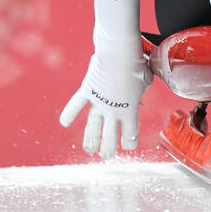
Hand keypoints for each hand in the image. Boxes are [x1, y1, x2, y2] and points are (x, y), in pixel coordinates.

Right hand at [60, 34, 152, 158]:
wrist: (119, 55)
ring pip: (93, 127)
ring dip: (90, 140)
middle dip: (108, 149)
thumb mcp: (146, 79)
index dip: (130, 142)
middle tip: (107, 156)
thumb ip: (143, 87)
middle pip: (110, 136)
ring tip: (89, 150)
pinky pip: (76, 105)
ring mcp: (99, 102)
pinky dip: (69, 113)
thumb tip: (142, 84)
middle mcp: (113, 111)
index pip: (130, 134)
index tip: (128, 145)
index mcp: (130, 111)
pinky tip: (64, 123)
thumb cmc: (137, 65)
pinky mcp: (87, 91)